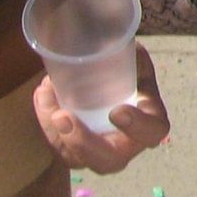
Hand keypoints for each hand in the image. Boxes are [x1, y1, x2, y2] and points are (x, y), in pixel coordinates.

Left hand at [35, 45, 169, 174]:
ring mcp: (97, 154)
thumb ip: (128, 52)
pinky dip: (45, 122)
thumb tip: (112, 37)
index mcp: (149, 121)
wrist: (105, 88)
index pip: (152, 132)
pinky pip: (56, 147)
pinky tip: (43, 96)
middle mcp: (125, 145)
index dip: (137, 127)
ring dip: (56, 132)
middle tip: (63, 116)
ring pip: (76, 158)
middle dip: (83, 142)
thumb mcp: (134, 60)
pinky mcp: (73, 154)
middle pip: (109, 160)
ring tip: (47, 98)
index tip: (116, 111)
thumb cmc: (127, 74)